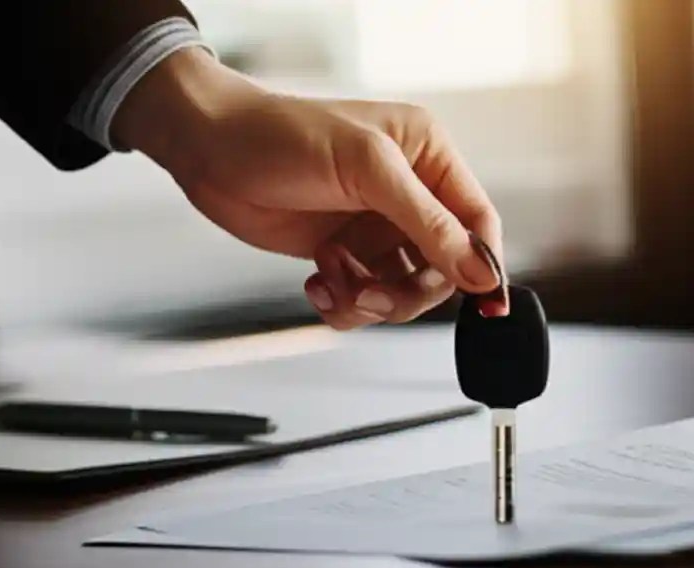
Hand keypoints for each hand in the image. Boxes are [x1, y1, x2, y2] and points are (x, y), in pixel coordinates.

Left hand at [112, 48, 507, 328]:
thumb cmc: (280, 135)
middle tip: (369, 292)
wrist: (206, 150)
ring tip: (336, 282)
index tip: (487, 306)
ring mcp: (376, 225)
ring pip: (404, 290)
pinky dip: (344, 301)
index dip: (484, 266)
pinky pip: (367, 298)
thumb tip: (480, 270)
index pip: (477, 221)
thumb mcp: (367, 170)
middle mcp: (408, 192)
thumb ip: (428, 223)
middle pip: (443, 269)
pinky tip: (319, 279)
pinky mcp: (346, 251)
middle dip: (406, 291)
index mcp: (428, 156)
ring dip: (370, 299)